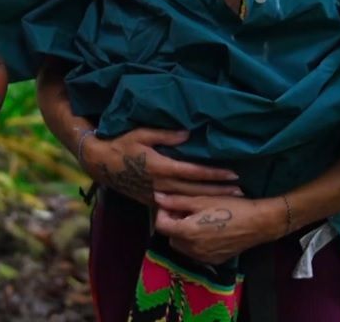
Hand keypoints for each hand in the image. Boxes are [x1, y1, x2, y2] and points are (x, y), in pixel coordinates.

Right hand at [81, 127, 240, 205]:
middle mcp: (161, 184)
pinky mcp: (149, 200)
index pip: (195, 172)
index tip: (233, 174)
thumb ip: (165, 135)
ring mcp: (155, 195)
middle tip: (240, 191)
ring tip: (227, 199)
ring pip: (187, 201)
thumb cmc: (121, 143)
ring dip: (208, 199)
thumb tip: (188, 134)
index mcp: (161, 167)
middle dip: (218, 190)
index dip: (215, 174)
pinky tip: (202, 206)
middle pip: (196, 190)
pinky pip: (174, 206)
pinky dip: (190, 206)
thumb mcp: (141, 133)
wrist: (99, 163)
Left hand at [152, 192, 285, 264]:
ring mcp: (203, 257)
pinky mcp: (214, 261)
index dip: (163, 213)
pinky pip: (196, 253)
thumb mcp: (202, 200)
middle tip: (186, 211)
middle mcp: (192, 249)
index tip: (173, 204)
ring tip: (198, 220)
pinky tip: (208, 231)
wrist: (258, 223)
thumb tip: (156, 196)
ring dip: (184, 234)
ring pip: (183, 246)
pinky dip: (196, 243)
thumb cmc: (230, 207)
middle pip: (171, 236)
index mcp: (186, 232)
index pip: (160, 225)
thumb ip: (176, 201)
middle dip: (174, 224)